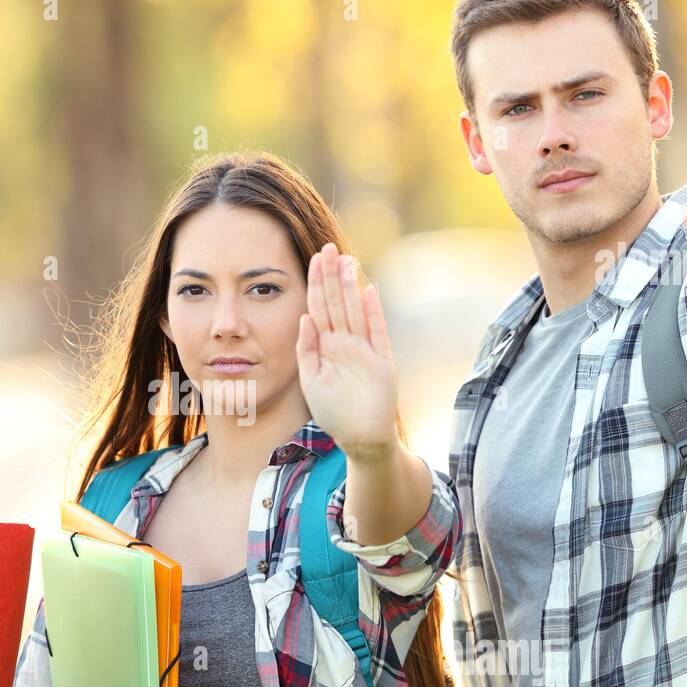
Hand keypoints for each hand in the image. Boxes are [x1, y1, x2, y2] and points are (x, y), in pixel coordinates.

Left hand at [296, 242, 398, 460]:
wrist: (360, 438)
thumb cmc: (334, 411)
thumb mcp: (311, 379)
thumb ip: (307, 349)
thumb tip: (305, 317)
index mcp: (326, 345)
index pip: (319, 307)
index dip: (316, 283)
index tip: (313, 258)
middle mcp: (346, 342)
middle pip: (337, 303)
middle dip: (332, 275)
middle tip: (327, 247)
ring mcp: (365, 350)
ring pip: (356, 311)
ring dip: (351, 286)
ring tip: (346, 261)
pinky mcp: (382, 362)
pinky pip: (377, 332)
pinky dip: (373, 313)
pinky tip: (368, 291)